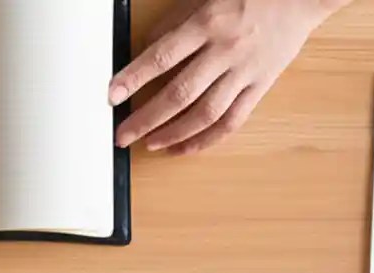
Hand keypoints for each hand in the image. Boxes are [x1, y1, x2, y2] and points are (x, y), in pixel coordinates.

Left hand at [109, 0, 336, 155]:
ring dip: (173, 134)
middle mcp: (225, 50)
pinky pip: (232, 121)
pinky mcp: (261, 86)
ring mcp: (245, 71)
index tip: (112, 96)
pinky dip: (206, 140)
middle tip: (123, 135)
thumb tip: (145, 52)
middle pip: (180, 93)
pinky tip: (184, 148)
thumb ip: (175, 24)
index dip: (134, 78)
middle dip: (146, 119)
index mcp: (207, 23)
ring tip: (150, 144)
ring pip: (205, 113)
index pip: (162, 57)